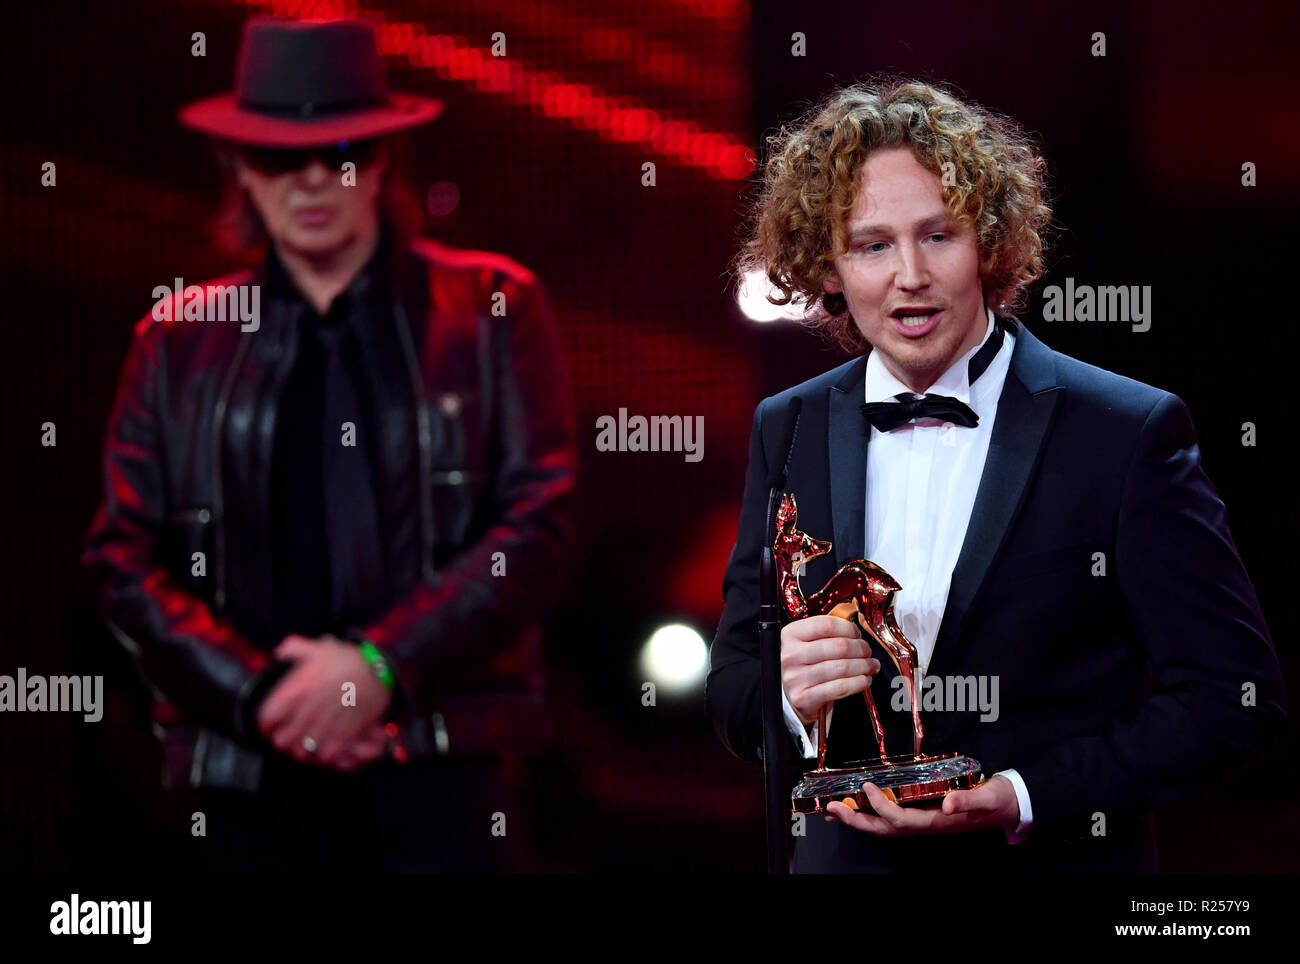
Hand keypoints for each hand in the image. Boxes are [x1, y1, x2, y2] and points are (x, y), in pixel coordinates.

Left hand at [255, 634, 393, 769]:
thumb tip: (278, 653)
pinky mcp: (345, 733)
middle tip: (285, 735)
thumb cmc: (348, 659)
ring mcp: (327, 723)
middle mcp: (309, 709)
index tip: (268, 724)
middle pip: (282, 740)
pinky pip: (325, 755)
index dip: (264, 723)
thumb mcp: (319, 647)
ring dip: (300, 748)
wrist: (379, 670)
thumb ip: (294, 648)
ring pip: (302, 750)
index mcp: (298, 689)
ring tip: (302, 743)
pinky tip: (322, 747)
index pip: (267, 717)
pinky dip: (322, 754)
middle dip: (281, 738)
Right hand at [781, 615, 881, 725]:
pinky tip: (864, 680)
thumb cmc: (805, 666)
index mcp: (790, 635)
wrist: (792, 696)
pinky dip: (858, 683)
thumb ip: (827, 633)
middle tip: (868, 652)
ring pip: (842, 668)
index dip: (848, 628)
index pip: (826, 625)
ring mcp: (795, 678)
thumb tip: (856, 630)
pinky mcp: (804, 698)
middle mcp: (790, 655)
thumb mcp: (808, 643)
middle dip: (861, 648)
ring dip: (864, 666)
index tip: (858, 634)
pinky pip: (840, 688)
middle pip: (838, 646)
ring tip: (871, 666)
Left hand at [825, 774, 1020, 835]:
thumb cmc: (998, 801)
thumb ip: (969, 801)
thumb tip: (948, 802)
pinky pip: (891, 819)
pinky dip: (871, 814)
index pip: (902, 819)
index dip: (882, 806)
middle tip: (832, 809)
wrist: (1009, 806)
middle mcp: (926, 824)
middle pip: (885, 828)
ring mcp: (923, 821)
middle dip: (857, 820)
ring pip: (885, 826)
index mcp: (938, 821)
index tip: (867, 787)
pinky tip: (857, 806)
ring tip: (834, 811)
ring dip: (859, 819)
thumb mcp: (988, 798)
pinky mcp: (923, 814)